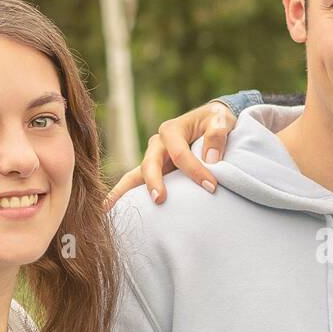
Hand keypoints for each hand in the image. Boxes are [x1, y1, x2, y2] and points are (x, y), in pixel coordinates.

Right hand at [104, 100, 236, 209]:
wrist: (210, 123)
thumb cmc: (215, 122)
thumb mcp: (221, 121)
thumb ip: (217, 135)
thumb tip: (210, 159)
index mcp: (171, 130)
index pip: (180, 154)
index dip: (195, 170)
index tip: (212, 186)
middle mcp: (157, 144)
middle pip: (150, 163)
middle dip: (154, 181)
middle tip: (160, 199)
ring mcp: (153, 158)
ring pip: (136, 175)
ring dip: (127, 192)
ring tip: (112, 209)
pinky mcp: (155, 171)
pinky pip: (137, 183)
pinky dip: (125, 195)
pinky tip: (111, 210)